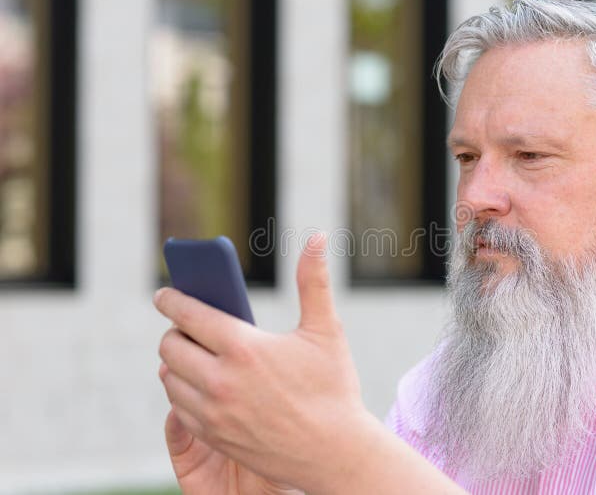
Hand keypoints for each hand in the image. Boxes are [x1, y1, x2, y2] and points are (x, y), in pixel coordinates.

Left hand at [156, 234, 369, 491]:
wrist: (336, 453)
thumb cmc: (334, 387)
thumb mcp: (326, 330)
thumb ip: (314, 280)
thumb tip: (318, 238)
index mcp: (244, 347)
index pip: (189, 314)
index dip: (171, 299)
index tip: (164, 292)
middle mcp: (221, 380)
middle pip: (170, 346)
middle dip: (174, 331)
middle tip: (185, 326)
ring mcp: (214, 413)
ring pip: (169, 378)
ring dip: (174, 363)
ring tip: (190, 354)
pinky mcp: (214, 437)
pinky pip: (179, 409)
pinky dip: (182, 392)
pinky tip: (198, 385)